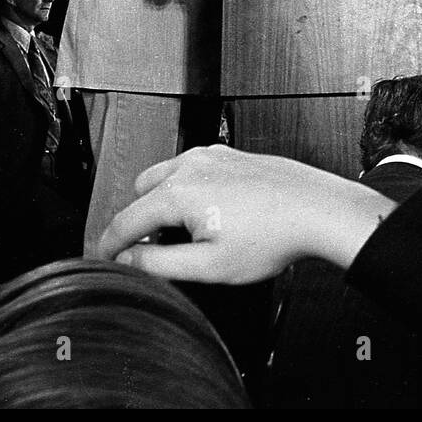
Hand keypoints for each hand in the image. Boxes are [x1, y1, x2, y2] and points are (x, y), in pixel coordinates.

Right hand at [96, 145, 396, 283]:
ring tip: (188, 233)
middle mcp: (191, 165)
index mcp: (178, 192)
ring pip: (167, 176)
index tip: (102, 259)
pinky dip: (190, 189)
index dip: (108, 246)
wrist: (319, 211)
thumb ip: (158, 264)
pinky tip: (214, 213)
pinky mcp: (233, 155)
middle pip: (141, 193)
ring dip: (165, 202)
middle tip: (153, 251)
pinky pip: (195, 169)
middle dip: (140, 220)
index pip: (125, 221)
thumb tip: (128, 260)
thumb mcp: (208, 266)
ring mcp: (214, 156)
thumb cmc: (273, 237)